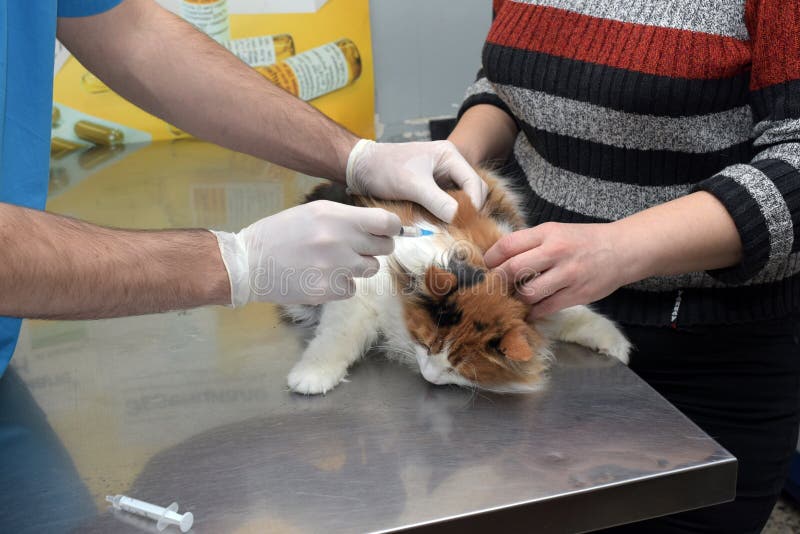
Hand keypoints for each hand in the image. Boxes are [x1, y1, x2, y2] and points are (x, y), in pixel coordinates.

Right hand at [211, 201, 400, 305]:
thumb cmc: (280, 234)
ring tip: (333, 262)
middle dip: (375, 248)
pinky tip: (320, 277)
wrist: (248, 263)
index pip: (386, 223)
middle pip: (384, 248)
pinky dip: (341, 285)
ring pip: (370, 269)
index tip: (388, 232)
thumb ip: (347, 218)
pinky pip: (351, 289)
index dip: (392, 228)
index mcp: (335, 216)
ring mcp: (334, 268)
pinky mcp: (327, 291)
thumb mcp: (313, 213)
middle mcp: (338, 240)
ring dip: (358, 267)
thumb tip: (381, 226)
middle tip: (357, 248)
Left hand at [345, 139, 488, 221]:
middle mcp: (450, 163)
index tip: (466, 223)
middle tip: (460, 228)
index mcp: (449, 155)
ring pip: (462, 197)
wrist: (362, 167)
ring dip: (459, 212)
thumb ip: (437, 201)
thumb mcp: (412, 185)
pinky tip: (441, 223)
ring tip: (452, 227)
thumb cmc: (385, 169)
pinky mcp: (432, 186)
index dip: (474, 204)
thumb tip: (458, 218)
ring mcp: (441, 175)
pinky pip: (448, 201)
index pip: (474, 183)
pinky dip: (448, 212)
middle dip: (470, 208)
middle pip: (473, 190)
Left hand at [485, 222, 634, 319]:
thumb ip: (530, 243)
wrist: (622, 250)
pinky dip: (534, 311)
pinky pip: (545, 308)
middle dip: (498, 281)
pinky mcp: (576, 294)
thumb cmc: (583, 241)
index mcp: (547, 233)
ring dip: (517, 298)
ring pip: (528, 293)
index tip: (486, 267)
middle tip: (494, 286)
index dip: (490, 259)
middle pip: (513, 269)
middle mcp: (556, 252)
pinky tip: (532, 308)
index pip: (507, 245)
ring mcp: (567, 275)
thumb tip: (498, 260)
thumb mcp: (555, 231)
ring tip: (517, 297)